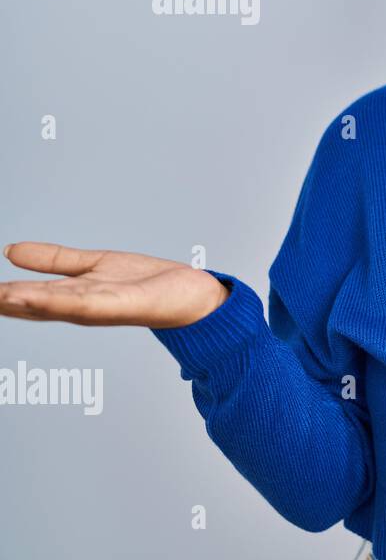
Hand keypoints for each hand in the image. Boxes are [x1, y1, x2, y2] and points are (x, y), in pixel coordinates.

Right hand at [0, 242, 229, 327]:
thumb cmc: (148, 284)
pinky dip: (54, 300)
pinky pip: (83, 302)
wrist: (193, 296)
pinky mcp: (121, 304)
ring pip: (51, 305)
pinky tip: (28, 297)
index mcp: (70, 298)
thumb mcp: (92, 264)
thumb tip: (11, 251)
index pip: (20, 297)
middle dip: (1, 302)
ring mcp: (99, 308)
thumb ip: (53, 261)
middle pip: (29, 305)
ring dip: (18, 302)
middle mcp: (79, 307)